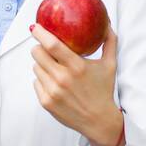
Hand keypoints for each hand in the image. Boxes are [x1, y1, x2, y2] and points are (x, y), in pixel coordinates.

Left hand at [30, 18, 120, 145]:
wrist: (98, 121)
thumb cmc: (103, 90)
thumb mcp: (110, 65)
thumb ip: (109, 42)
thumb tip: (108, 24)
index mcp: (77, 66)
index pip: (51, 44)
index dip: (40, 33)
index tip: (36, 26)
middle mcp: (62, 78)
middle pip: (37, 53)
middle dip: (39, 47)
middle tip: (45, 48)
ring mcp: (52, 91)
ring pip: (36, 67)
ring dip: (42, 64)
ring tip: (54, 68)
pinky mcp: (46, 102)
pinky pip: (36, 82)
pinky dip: (42, 79)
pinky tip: (54, 82)